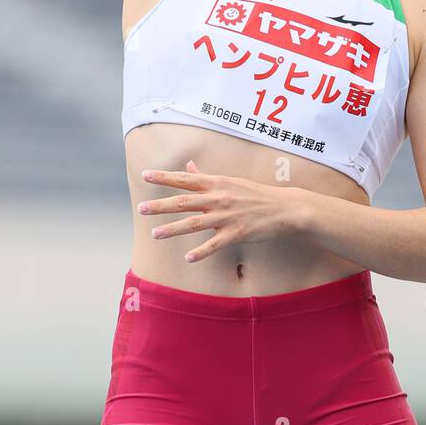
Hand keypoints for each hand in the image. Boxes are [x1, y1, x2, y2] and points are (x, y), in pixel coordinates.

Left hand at [139, 159, 304, 261]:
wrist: (284, 208)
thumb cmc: (255, 194)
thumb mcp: (231, 181)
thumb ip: (207, 176)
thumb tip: (189, 166)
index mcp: (217, 183)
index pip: (185, 179)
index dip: (164, 177)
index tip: (146, 175)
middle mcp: (219, 198)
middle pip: (184, 202)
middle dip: (161, 205)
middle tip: (141, 208)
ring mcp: (227, 217)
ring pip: (194, 224)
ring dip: (172, 229)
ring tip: (154, 234)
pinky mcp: (236, 234)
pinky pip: (214, 244)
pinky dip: (201, 252)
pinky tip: (188, 258)